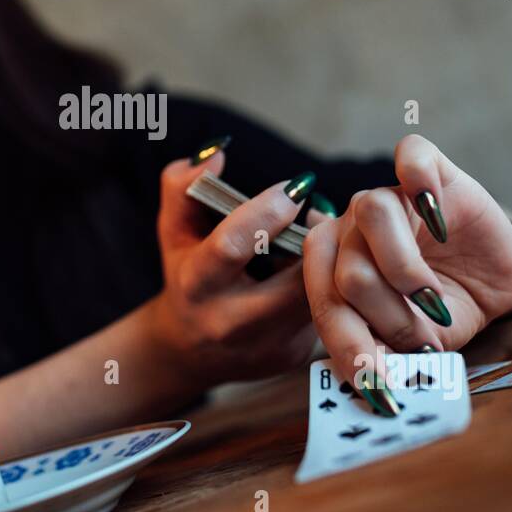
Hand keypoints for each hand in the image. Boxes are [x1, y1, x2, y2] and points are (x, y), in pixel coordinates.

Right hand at [147, 142, 319, 387]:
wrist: (191, 351)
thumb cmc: (186, 276)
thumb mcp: (174, 230)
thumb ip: (183, 185)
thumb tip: (216, 154)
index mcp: (197, 286)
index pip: (233, 246)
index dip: (268, 211)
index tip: (296, 186)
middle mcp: (231, 322)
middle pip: (296, 278)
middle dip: (320, 239)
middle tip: (328, 210)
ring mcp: (268, 345)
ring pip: (323, 296)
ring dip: (334, 260)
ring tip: (333, 233)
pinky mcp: (296, 357)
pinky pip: (331, 311)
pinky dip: (337, 281)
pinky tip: (333, 264)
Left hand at [302, 134, 511, 391]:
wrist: (497, 283)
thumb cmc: (445, 310)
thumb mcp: (411, 342)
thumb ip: (380, 350)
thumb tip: (365, 377)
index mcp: (335, 267)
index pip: (320, 296)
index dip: (346, 342)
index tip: (377, 380)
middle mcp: (352, 228)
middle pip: (343, 266)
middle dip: (385, 317)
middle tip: (421, 340)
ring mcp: (389, 196)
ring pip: (369, 215)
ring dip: (405, 272)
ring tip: (434, 298)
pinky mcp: (431, 170)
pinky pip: (412, 156)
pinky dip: (421, 184)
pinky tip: (438, 219)